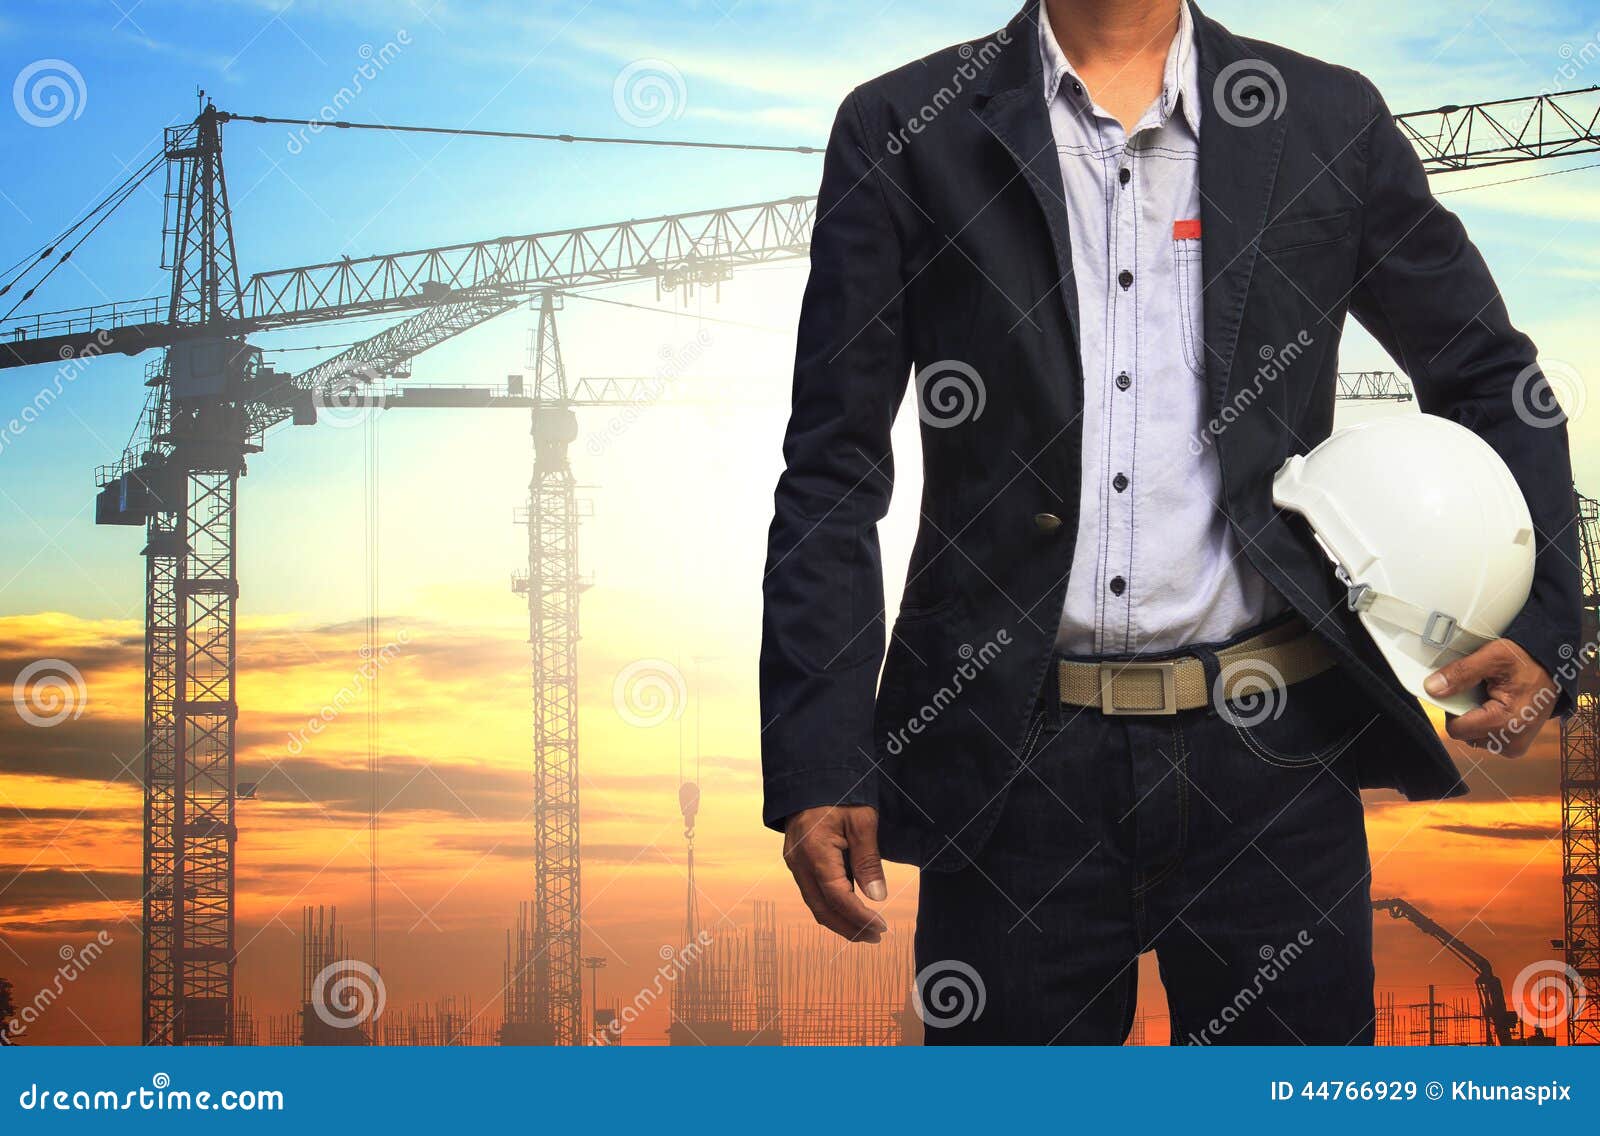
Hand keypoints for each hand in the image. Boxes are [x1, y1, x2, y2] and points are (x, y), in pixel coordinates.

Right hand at [782, 804, 888, 942]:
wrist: (811, 775)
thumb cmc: (840, 792)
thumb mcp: (862, 821)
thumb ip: (868, 860)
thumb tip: (877, 897)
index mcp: (814, 851)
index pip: (837, 897)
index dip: (860, 917)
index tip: (882, 926)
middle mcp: (798, 862)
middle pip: (822, 909)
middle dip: (849, 928)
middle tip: (876, 936)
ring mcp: (794, 863)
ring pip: (815, 904)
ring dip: (840, 920)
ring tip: (867, 930)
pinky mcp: (797, 861)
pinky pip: (813, 892)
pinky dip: (832, 906)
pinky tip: (852, 909)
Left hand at [1424, 638, 1557, 756]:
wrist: (1554, 669)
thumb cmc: (1528, 661)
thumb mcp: (1493, 657)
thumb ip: (1461, 673)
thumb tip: (1432, 688)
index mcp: (1505, 723)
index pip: (1456, 728)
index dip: (1452, 707)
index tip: (1461, 690)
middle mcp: (1511, 742)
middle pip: (1464, 734)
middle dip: (1465, 712)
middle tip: (1481, 691)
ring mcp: (1514, 747)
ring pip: (1473, 737)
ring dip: (1476, 717)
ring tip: (1492, 697)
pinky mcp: (1515, 746)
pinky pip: (1486, 737)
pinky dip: (1486, 722)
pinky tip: (1498, 706)